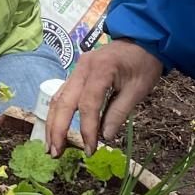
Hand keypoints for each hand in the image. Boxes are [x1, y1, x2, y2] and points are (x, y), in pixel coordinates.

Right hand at [45, 39, 163, 155]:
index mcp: (101, 70)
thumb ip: (119, 113)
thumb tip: (106, 137)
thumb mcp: (138, 90)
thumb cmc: (143, 64)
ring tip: (51, 146)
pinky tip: (55, 128)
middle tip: (56, 153)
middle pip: (64, 102)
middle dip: (58, 129)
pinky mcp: (76, 73)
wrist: (142, 41)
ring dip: (52, 123)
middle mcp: (82, 68)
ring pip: (58, 98)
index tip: (90, 150)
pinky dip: (57, 112)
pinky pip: (62, 94)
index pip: (88, 105)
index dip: (87, 129)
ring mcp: (77, 69)